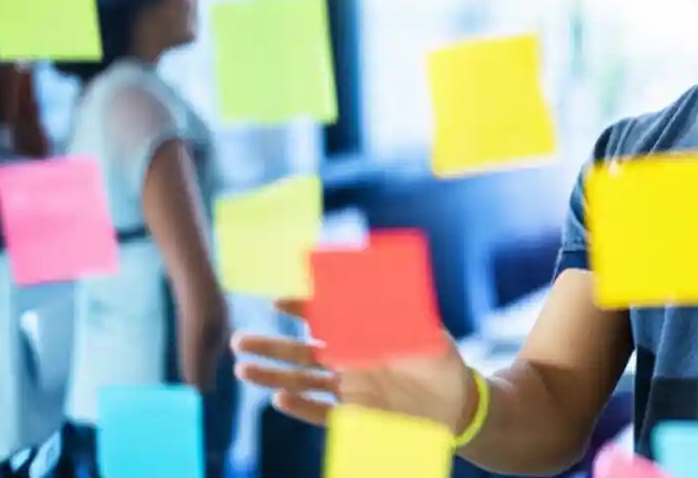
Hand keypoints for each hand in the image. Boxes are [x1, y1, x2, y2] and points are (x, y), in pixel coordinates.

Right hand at [232, 299, 475, 431]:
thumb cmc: (441, 359)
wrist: (458, 402)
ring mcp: (350, 389)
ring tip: (242, 369)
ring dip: (273, 377)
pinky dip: (302, 407)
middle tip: (239, 340)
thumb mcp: (424, 330)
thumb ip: (401, 310)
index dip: (300, 308)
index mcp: (362, 336)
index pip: (323, 319)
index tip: (276, 299)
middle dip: (270, 346)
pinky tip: (280, 400)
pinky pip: (323, 413)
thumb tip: (380, 281)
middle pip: (301, 352)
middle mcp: (349, 362)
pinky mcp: (358, 416)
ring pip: (303, 382)